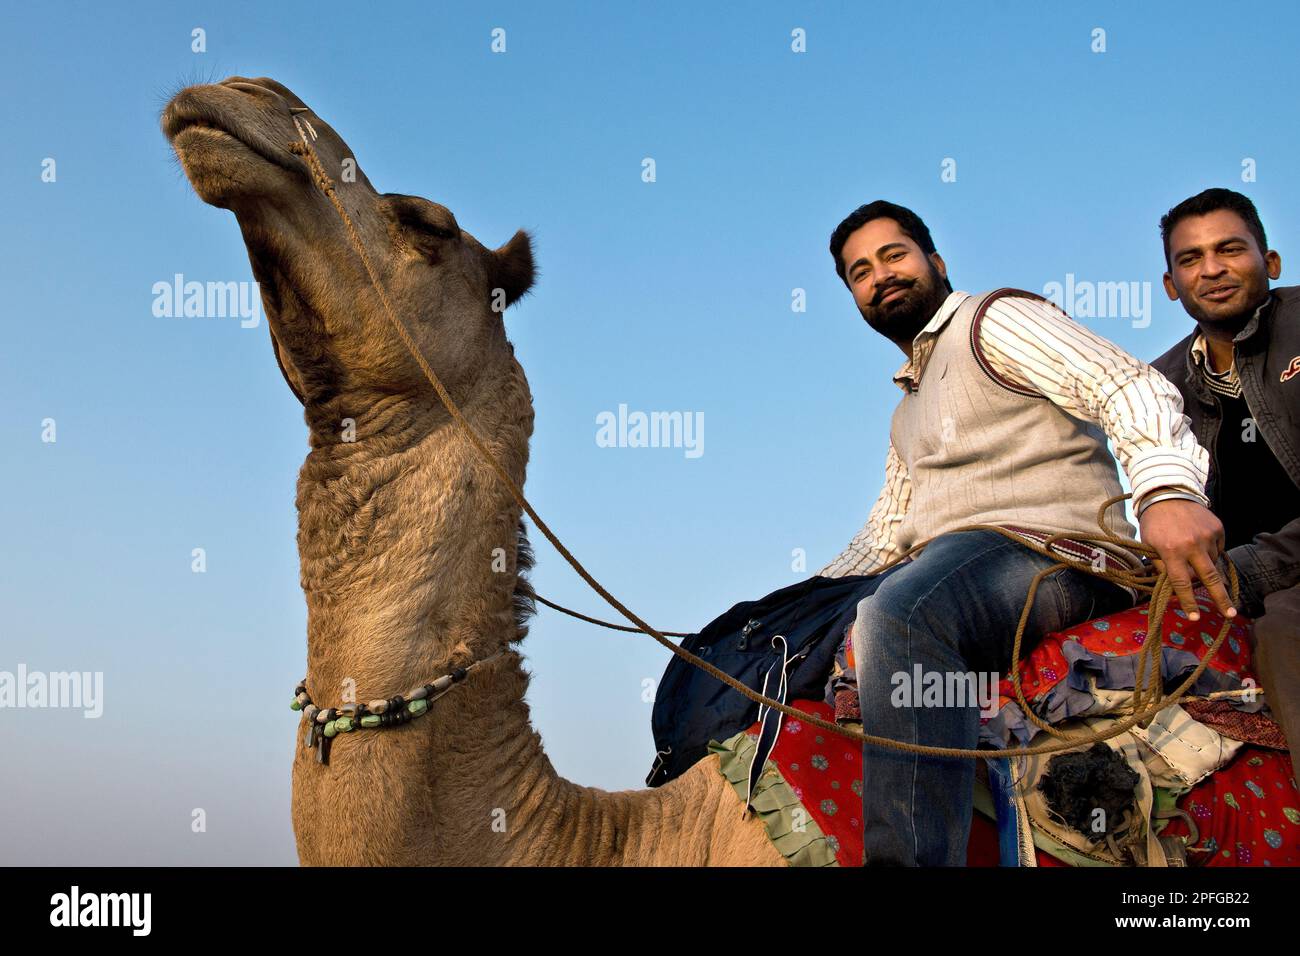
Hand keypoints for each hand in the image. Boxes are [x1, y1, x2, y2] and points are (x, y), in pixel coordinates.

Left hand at [1138, 498, 1234, 621]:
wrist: (1168, 494)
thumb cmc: (1155, 524)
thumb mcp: (1149, 546)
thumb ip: (1162, 566)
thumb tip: (1175, 588)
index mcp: (1171, 550)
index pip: (1181, 582)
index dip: (1187, 601)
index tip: (1194, 617)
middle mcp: (1192, 545)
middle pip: (1209, 578)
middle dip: (1220, 598)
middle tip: (1230, 614)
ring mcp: (1208, 536)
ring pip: (1212, 562)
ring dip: (1205, 565)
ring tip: (1191, 553)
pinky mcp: (1218, 528)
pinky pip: (1218, 548)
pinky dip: (1210, 550)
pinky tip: (1199, 541)